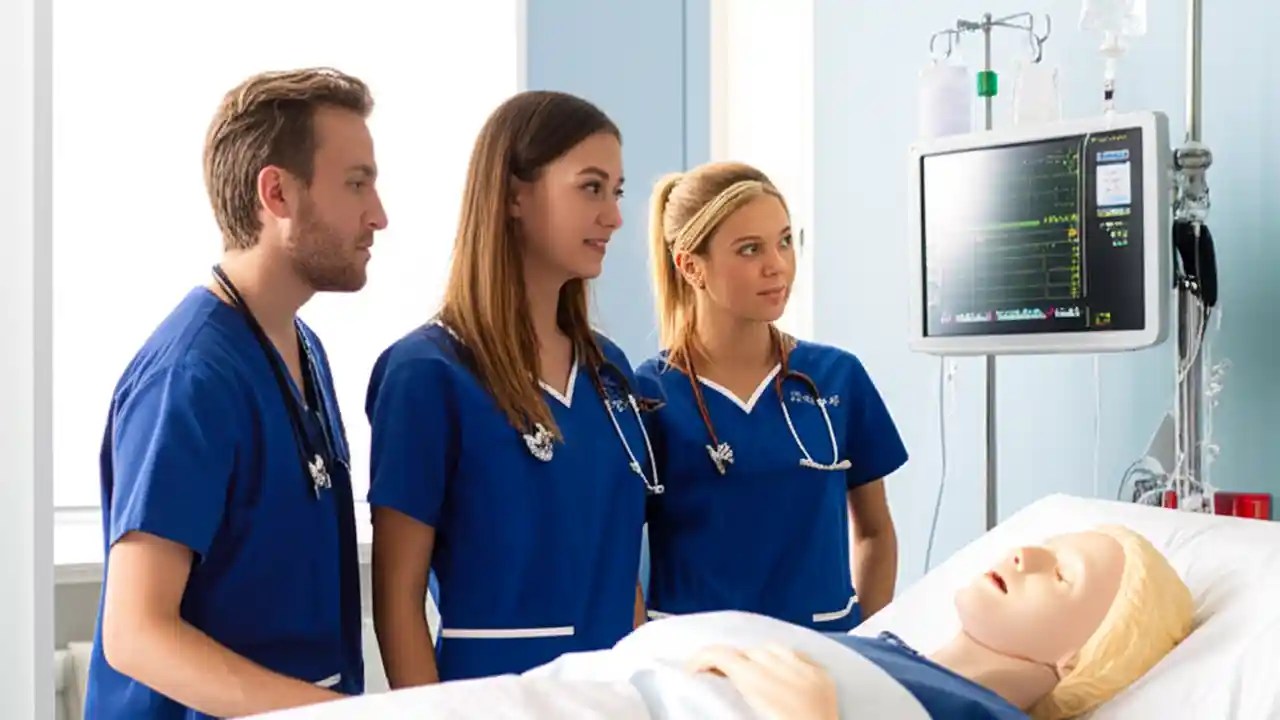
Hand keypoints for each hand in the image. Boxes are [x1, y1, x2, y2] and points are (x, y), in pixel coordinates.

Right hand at [686, 644, 837, 719]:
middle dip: (729, 661)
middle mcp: (786, 675)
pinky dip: (785, 660)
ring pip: (773, 648)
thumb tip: (710, 685)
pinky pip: (799, 655)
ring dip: (756, 657)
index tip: (692, 670)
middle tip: (715, 676)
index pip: (726, 656)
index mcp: (761, 689)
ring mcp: (809, 674)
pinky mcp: (824, 679)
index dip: (703, 659)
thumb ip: (730, 704)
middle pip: (748, 652)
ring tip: (748, 674)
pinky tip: (780, 673)